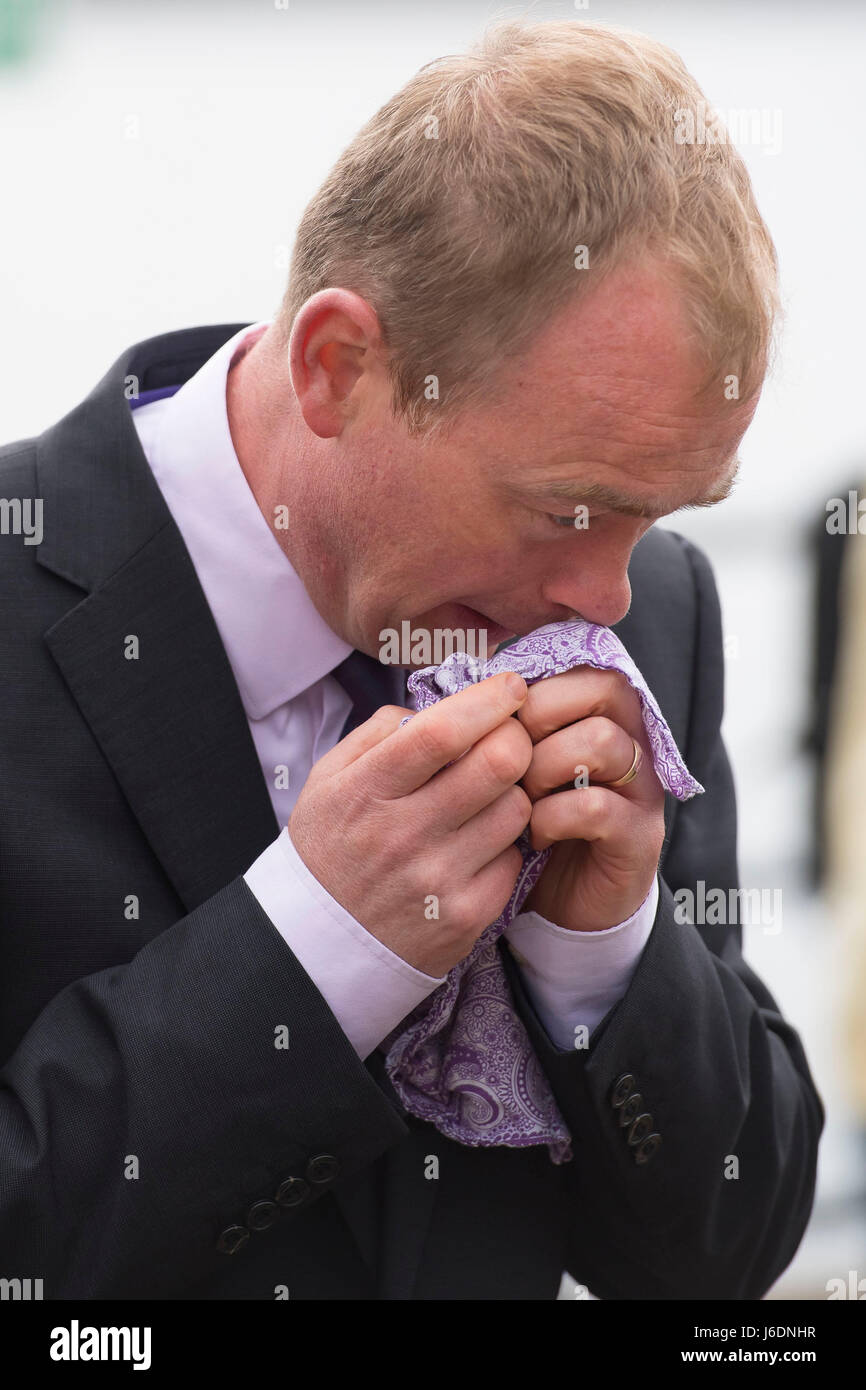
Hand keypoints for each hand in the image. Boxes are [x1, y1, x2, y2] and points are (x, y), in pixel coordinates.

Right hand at [288, 672, 533, 976]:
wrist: (315, 946)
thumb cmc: (329, 848)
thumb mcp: (328, 780)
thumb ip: (379, 733)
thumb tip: (439, 705)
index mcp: (366, 791)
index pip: (442, 732)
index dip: (488, 699)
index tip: (510, 685)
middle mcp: (402, 834)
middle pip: (499, 764)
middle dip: (516, 738)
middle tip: (510, 737)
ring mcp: (437, 879)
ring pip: (517, 809)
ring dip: (513, 792)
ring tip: (486, 798)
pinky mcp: (464, 917)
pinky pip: (514, 859)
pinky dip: (504, 845)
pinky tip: (478, 846)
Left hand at [516, 668, 664, 931]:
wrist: (562, 902)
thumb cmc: (530, 819)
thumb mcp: (515, 765)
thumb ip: (507, 724)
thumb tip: (459, 689)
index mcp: (605, 713)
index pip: (584, 662)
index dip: (535, 683)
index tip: (499, 720)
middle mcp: (634, 740)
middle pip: (603, 689)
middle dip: (541, 716)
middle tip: (508, 757)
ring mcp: (642, 787)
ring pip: (602, 742)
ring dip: (545, 767)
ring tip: (522, 797)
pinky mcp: (639, 835)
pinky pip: (597, 806)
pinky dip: (554, 817)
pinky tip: (535, 834)